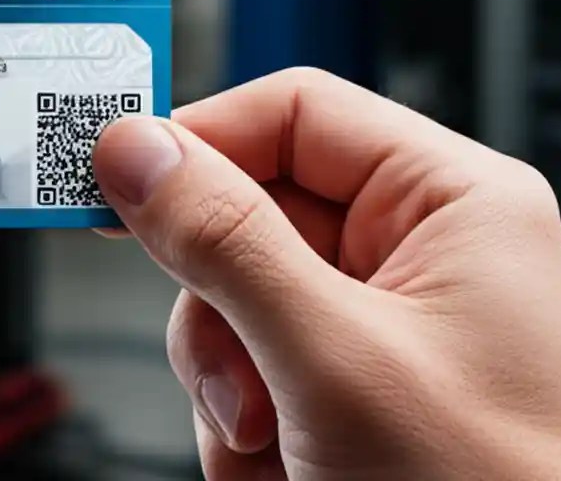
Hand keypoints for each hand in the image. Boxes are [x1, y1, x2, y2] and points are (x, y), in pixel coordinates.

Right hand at [94, 68, 560, 479]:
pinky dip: (243, 428)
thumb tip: (136, 152)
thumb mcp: (334, 360)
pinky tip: (287, 469)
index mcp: (449, 203)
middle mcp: (415, 255)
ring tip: (271, 443)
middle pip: (246, 217)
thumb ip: (226, 242)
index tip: (111, 179)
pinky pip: (247, 372)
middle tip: (228, 374)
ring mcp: (379, 328)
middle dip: (218, 308)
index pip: (292, 115)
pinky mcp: (348, 391)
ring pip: (233, 304)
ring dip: (226, 382)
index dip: (196, 140)